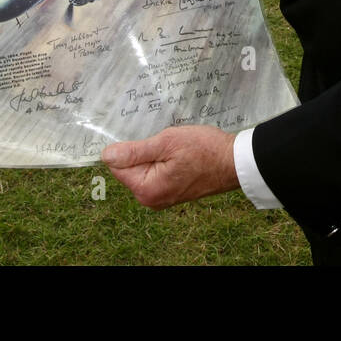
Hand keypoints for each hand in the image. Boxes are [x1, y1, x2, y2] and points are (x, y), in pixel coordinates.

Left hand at [101, 126, 238, 209]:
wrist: (234, 162)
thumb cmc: (204, 150)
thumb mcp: (166, 143)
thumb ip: (134, 151)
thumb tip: (106, 156)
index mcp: (146, 190)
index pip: (117, 165)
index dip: (131, 148)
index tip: (151, 140)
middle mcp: (150, 199)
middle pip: (129, 168)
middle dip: (143, 151)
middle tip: (167, 143)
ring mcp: (161, 198)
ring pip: (143, 169)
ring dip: (154, 155)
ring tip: (175, 149)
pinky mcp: (170, 192)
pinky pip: (155, 173)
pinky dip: (162, 161)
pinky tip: (179, 155)